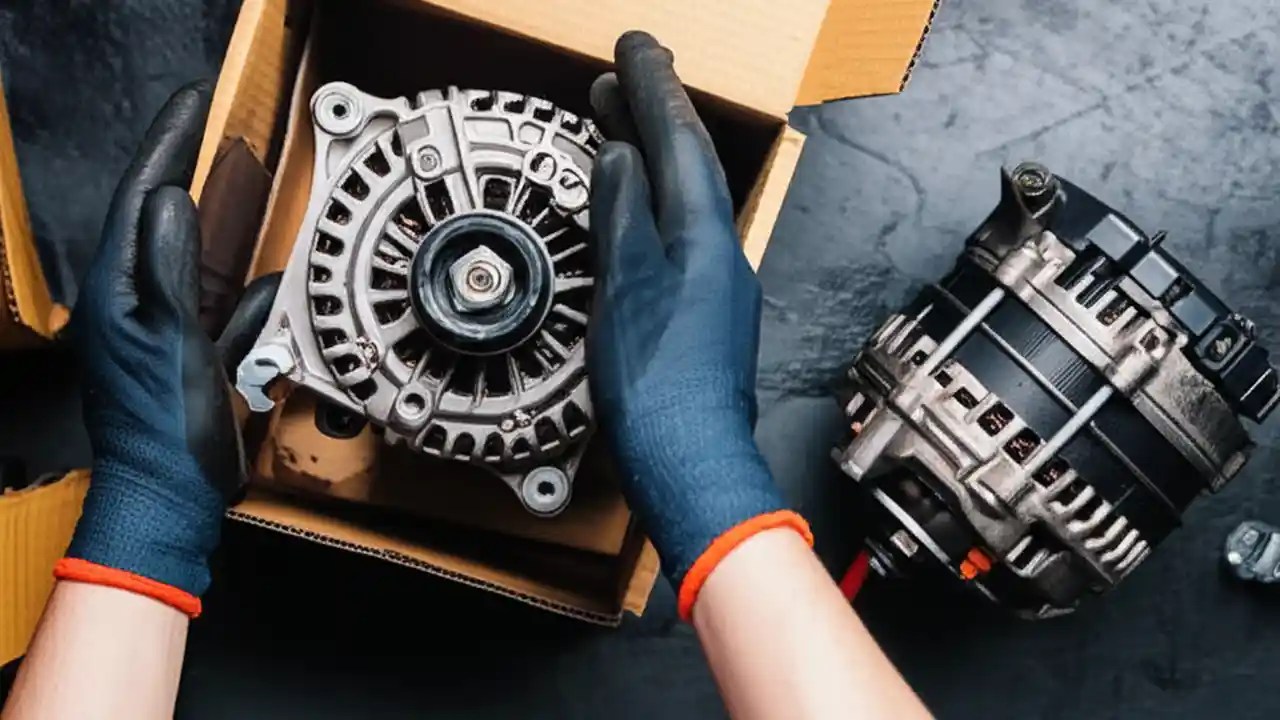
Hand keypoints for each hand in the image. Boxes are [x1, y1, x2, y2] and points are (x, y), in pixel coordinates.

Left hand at [57, 82, 278, 616]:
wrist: (169, 500)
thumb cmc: (163, 430)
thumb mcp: (168, 342)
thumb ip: (169, 268)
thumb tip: (174, 200)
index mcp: (117, 293)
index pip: (139, 199)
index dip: (165, 146)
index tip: (191, 104)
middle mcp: (132, 305)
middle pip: (159, 220)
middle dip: (182, 171)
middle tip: (206, 130)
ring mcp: (158, 331)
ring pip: (190, 260)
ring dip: (215, 226)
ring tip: (235, 190)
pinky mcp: (186, 357)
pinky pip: (216, 309)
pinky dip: (240, 293)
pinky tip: (267, 283)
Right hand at [587, 32, 809, 619]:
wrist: (692, 462)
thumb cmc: (659, 388)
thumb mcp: (627, 288)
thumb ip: (623, 218)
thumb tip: (620, 159)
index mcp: (704, 237)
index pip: (680, 141)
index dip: (653, 89)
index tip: (633, 49)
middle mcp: (721, 254)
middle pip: (686, 166)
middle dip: (651, 116)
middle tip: (618, 77)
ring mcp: (717, 286)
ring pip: (682, 199)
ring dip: (650, 159)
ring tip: (616, 128)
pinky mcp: (704, 316)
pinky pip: (678, 235)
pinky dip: (651, 206)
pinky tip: (632, 209)